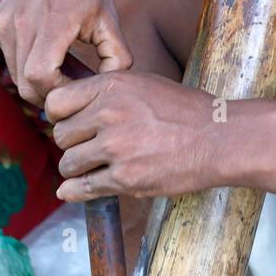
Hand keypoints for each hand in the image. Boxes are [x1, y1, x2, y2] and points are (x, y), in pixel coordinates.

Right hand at [0, 0, 132, 106]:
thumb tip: (107, 87)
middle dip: (50, 93)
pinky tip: (49, 52)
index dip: (61, 91)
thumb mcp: (110, 17)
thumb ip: (116, 56)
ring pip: (15, 75)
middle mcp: (21, 22)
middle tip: (75, 85)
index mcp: (52, 21)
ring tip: (66, 68)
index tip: (81, 85)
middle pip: (25, 84)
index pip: (40, 78)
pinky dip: (27, 64)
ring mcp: (3, 22)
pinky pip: (9, 58)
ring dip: (38, 81)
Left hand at [44, 72, 222, 200]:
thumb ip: (108, 93)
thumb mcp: (144, 84)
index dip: (59, 115)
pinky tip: (73, 190)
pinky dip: (75, 191)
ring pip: (69, 162)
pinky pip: (83, 187)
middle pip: (60, 134)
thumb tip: (75, 107)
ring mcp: (115, 148)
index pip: (57, 102)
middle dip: (71, 142)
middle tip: (85, 146)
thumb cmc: (185, 110)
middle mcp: (109, 114)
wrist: (217, 138)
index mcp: (112, 86)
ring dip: (76, 168)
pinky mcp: (124, 178)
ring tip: (90, 166)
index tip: (68, 122)